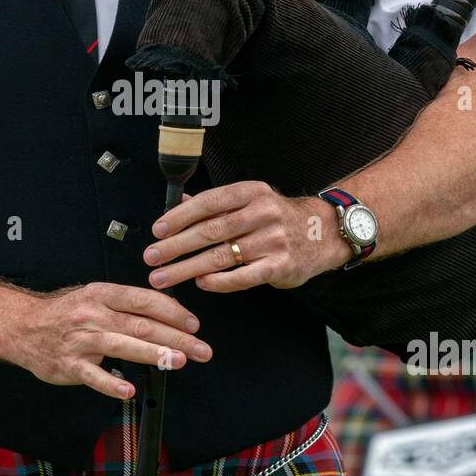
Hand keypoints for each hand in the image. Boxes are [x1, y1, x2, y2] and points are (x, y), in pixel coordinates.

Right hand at [4, 282, 211, 399]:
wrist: (23, 327)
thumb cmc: (66, 314)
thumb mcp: (95, 297)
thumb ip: (128, 305)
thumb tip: (169, 312)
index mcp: (102, 294)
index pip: (144, 299)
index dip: (172, 311)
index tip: (193, 324)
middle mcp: (93, 314)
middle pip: (140, 324)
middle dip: (175, 337)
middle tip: (200, 348)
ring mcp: (81, 340)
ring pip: (121, 345)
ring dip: (153, 354)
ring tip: (177, 361)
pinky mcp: (70, 364)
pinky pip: (93, 375)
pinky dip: (111, 383)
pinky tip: (129, 389)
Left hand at [143, 181, 350, 292]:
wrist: (324, 232)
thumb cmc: (278, 216)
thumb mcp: (251, 200)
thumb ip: (216, 203)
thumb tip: (178, 201)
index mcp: (251, 192)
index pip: (209, 202)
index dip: (179, 217)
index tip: (156, 231)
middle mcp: (262, 213)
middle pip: (210, 231)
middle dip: (175, 246)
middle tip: (151, 258)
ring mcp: (273, 240)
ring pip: (221, 256)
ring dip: (187, 268)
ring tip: (163, 277)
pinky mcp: (281, 265)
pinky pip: (243, 276)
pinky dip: (219, 281)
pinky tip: (200, 283)